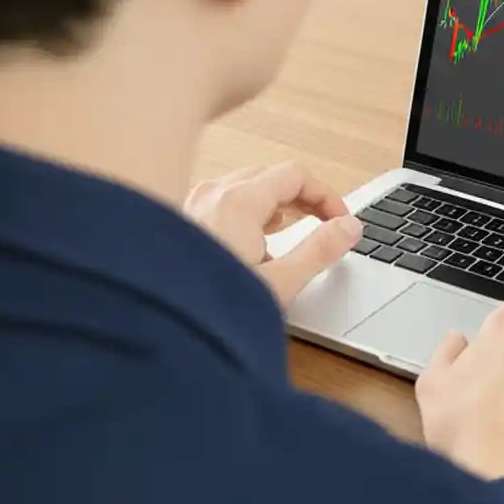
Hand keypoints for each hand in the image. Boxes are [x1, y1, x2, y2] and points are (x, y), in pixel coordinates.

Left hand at [185, 162, 360, 307]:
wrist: (155, 328)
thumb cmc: (211, 309)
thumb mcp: (279, 283)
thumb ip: (319, 251)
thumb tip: (348, 228)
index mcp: (238, 202)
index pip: (295, 174)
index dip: (326, 195)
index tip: (341, 222)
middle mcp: (212, 195)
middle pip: (271, 177)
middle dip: (303, 197)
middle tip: (323, 223)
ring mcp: (193, 207)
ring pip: (245, 187)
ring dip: (275, 204)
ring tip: (291, 230)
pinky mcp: (181, 224)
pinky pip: (222, 203)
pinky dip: (248, 213)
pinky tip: (252, 242)